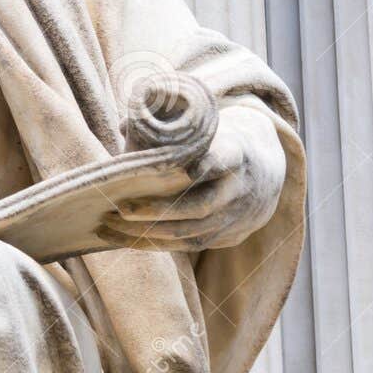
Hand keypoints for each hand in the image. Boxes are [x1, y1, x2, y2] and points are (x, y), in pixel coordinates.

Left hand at [103, 106, 284, 251]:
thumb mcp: (206, 131)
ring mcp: (236, 218)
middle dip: (157, 210)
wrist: (263, 174)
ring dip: (146, 233)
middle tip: (120, 207)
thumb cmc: (217, 146)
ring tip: (109, 226)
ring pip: (191, 233)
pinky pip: (189, 246)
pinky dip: (155, 244)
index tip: (177, 169)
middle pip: (199, 206)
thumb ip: (169, 131)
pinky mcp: (229, 237)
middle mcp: (239, 190)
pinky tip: (124, 239)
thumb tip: (125, 127)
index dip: (201, 167)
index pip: (221, 160)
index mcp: (235, 154)